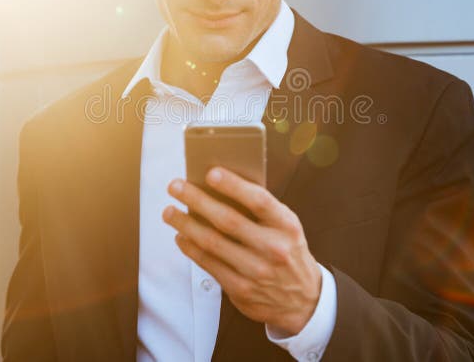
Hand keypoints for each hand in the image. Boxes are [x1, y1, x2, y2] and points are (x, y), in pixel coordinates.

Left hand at [162, 167, 321, 334]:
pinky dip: (190, 248)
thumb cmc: (288, 252)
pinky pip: (208, 264)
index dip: (233, 185)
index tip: (210, 173)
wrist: (303, 299)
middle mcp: (273, 248)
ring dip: (185, 224)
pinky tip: (181, 236)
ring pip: (212, 242)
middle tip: (176, 187)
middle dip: (197, 200)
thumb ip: (262, 211)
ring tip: (170, 212)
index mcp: (286, 226)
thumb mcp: (286, 228)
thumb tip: (220, 188)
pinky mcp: (241, 290)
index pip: (258, 200)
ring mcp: (256, 271)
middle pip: (227, 220)